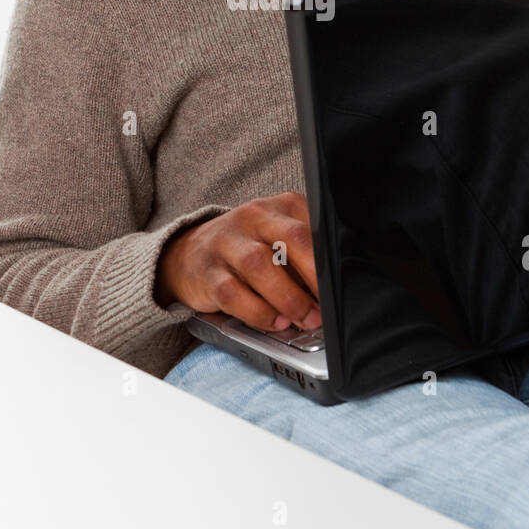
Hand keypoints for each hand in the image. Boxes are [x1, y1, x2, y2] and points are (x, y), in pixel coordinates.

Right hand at [154, 191, 320, 332]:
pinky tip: (274, 322)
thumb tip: (335, 290)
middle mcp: (253, 217)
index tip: (341, 287)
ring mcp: (226, 242)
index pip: (312, 225)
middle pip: (291, 238)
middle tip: (326, 307)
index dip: (330, 259)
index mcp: (279, 206)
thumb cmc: (247, 249)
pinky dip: (258, 312)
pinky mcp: (206, 272)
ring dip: (288, 297)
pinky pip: (232, 293)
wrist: (187, 254)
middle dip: (314, 276)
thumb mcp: (278, 240)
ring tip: (304, 319)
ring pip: (260, 264)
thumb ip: (305, 257)